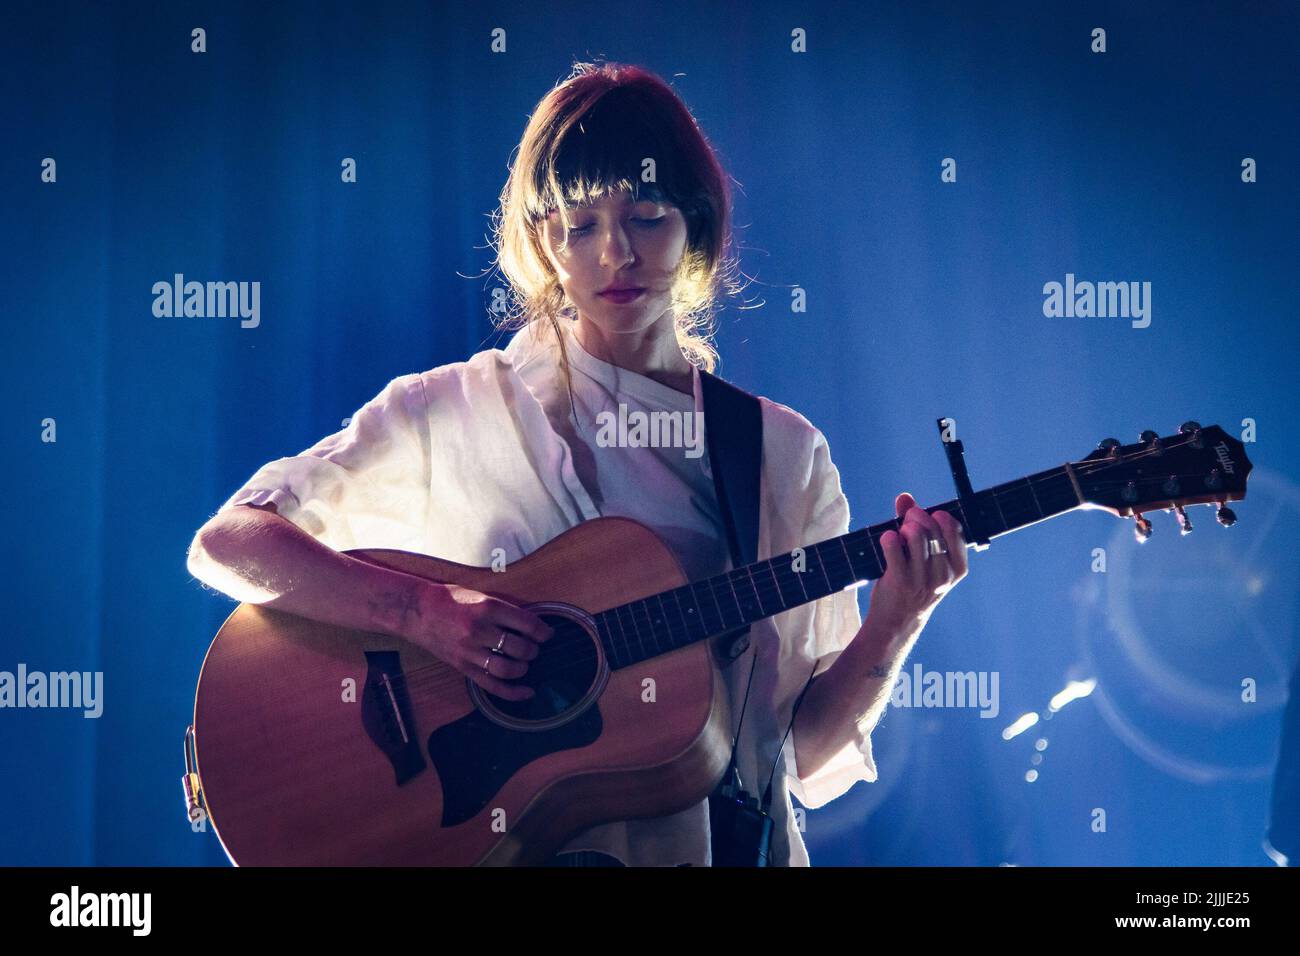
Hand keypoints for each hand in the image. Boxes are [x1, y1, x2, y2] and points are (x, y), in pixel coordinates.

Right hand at [402, 582, 553, 700]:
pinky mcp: (462, 667)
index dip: (543, 631)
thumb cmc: (450, 599)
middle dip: (534, 650)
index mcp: (488, 608)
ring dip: (523, 668)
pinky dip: (512, 692)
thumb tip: (532, 624)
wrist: (416, 610)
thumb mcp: (480, 596)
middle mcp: (480, 630)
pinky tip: (527, 692)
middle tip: (534, 648)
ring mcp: (470, 651)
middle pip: (520, 648)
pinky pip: (491, 685)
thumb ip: (504, 611)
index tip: (548, 634)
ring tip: (525, 663)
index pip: (527, 624)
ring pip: (507, 669)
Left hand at [866, 492, 968, 642]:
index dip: (937, 516)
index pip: (954, 527)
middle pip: (932, 526)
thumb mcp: (926, 560)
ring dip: (902, 527)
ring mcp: (923, 579)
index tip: (927, 519)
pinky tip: (887, 541)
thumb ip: (917, 526)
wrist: (898, 621)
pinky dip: (888, 538)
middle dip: (916, 516)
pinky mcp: (901, 581)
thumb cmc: (913, 584)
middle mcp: (944, 574)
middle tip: (906, 522)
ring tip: (898, 535)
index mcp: (958, 568)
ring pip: (915, 534)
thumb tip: (905, 498)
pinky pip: (894, 545)